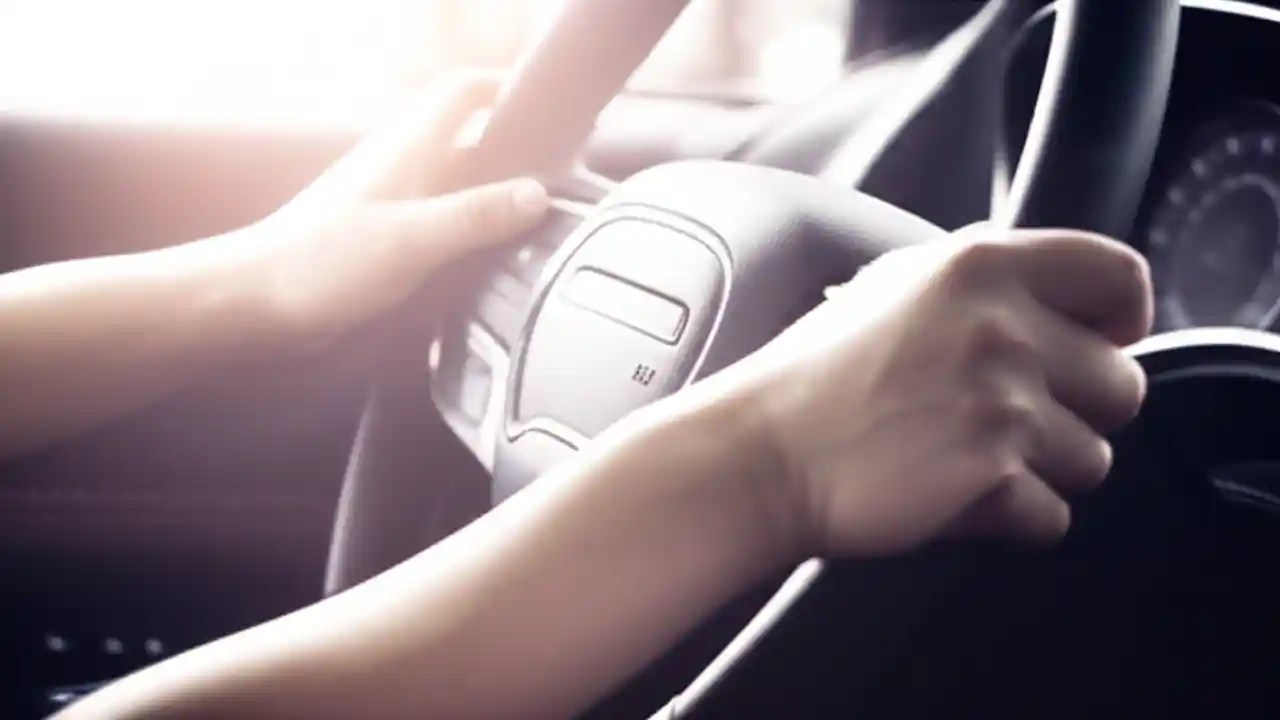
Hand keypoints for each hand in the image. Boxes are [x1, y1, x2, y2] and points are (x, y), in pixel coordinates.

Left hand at [238, 75, 548, 350]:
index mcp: (408, 149)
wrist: (256, 300)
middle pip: (469, 141)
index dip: (506, 88)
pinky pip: (438, 222)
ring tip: (532, 225)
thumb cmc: (323, 262)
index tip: (548, 109)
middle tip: (559, 180)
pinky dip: (466, 232)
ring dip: (491, 199)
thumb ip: (475, 216)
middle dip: (512, 155)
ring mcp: (391, 202)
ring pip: (455, 186)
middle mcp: (402, 167)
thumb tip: (537, 195)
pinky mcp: (383, 237)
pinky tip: (481, 262)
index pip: (463, 92)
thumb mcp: (411, 238)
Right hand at [699, 228, 1151, 557]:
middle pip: (1122, 384)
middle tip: (1007, 421)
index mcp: (981, 265)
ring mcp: (1001, 400)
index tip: (1100, 344)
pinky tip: (951, 494)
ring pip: (1095, 459)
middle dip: (1076, 414)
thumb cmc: (814, 379)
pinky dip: (1009, 519)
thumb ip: (981, 283)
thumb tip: (1059, 302)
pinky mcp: (991, 472)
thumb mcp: (895, 288)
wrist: (759, 453)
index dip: (1123, 319)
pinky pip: (1052, 516)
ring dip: (1041, 471)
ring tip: (967, 458)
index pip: (1120, 275)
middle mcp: (1002, 324)